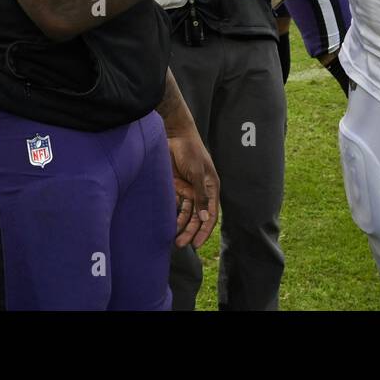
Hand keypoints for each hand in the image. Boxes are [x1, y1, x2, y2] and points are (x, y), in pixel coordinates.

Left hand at [169, 128, 218, 247]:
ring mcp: (188, 189)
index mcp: (211, 188)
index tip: (197, 244)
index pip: (211, 214)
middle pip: (198, 217)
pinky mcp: (176, 186)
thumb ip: (201, 196)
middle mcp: (201, 191)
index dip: (205, 230)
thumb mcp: (197, 174)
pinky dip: (173, 214)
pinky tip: (167, 224)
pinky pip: (176, 205)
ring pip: (186, 213)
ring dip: (181, 226)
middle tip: (181, 244)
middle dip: (191, 231)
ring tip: (173, 238)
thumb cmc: (190, 151)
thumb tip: (206, 218)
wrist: (174, 135)